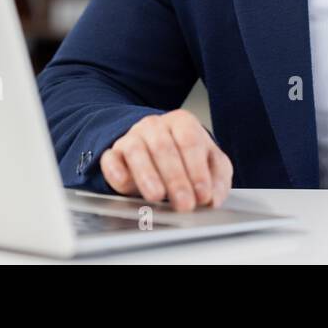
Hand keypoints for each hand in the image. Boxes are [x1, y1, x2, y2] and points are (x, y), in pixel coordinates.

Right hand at [100, 109, 232, 211]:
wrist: (157, 155)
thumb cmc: (187, 159)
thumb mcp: (210, 164)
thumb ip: (217, 179)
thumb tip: (213, 198)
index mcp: (182, 123)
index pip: (189, 140)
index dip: (197, 169)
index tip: (202, 194)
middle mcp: (155, 126)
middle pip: (163, 147)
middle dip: (175, 179)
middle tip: (184, 204)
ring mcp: (132, 137)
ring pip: (136, 150)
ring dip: (147, 174)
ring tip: (157, 196)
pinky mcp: (113, 154)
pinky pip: (110, 159)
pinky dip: (115, 171)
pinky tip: (124, 184)